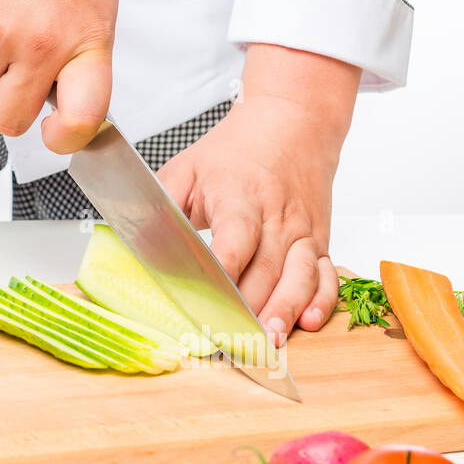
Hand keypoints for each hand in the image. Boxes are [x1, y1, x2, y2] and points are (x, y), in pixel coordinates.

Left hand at [156, 45, 360, 343]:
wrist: (294, 122)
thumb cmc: (236, 150)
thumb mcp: (187, 168)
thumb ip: (160, 204)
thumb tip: (136, 238)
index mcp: (240, 197)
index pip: (234, 238)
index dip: (224, 269)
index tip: (209, 295)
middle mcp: (276, 216)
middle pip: (266, 268)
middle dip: (251, 308)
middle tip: (233, 341)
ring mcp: (302, 230)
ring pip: (300, 275)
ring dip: (287, 310)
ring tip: (271, 340)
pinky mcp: (318, 240)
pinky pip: (327, 273)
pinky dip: (323, 299)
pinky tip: (310, 320)